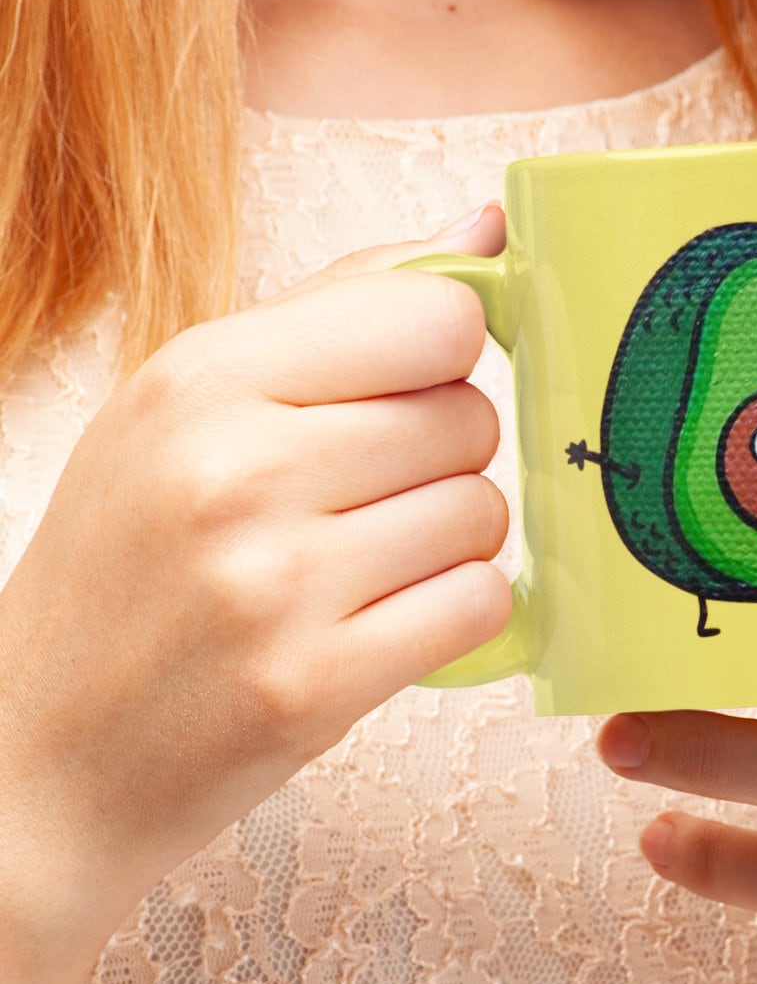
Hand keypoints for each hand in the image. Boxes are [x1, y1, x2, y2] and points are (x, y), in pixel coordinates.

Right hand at [0, 206, 511, 972]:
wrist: (42, 756)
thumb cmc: (127, 564)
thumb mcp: (186, 405)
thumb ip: (340, 306)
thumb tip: (484, 227)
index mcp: (202, 378)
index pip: (435, 314)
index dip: (445, 351)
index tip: (411, 383)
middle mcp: (235, 470)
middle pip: (469, 415)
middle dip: (445, 453)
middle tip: (369, 494)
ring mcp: (274, 585)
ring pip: (483, 512)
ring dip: (453, 540)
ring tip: (367, 562)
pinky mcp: (312, 686)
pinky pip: (477, 605)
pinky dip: (455, 611)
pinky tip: (387, 618)